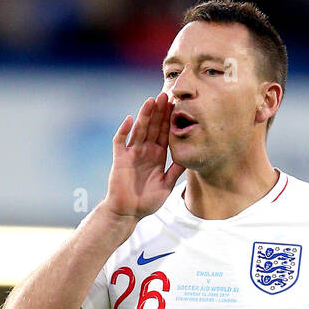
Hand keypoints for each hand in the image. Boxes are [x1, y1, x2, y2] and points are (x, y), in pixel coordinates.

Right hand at [104, 93, 185, 221]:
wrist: (128, 213)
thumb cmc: (147, 202)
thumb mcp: (167, 185)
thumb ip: (176, 171)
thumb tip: (188, 157)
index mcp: (157, 156)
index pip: (164, 134)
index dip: (169, 120)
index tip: (177, 106)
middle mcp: (145, 151)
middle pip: (152, 127)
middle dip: (159, 112)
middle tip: (165, 94)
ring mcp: (132, 153)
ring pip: (139, 130)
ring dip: (144, 115)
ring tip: (151, 100)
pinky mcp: (120, 159)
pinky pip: (120, 141)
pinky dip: (124, 130)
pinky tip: (130, 119)